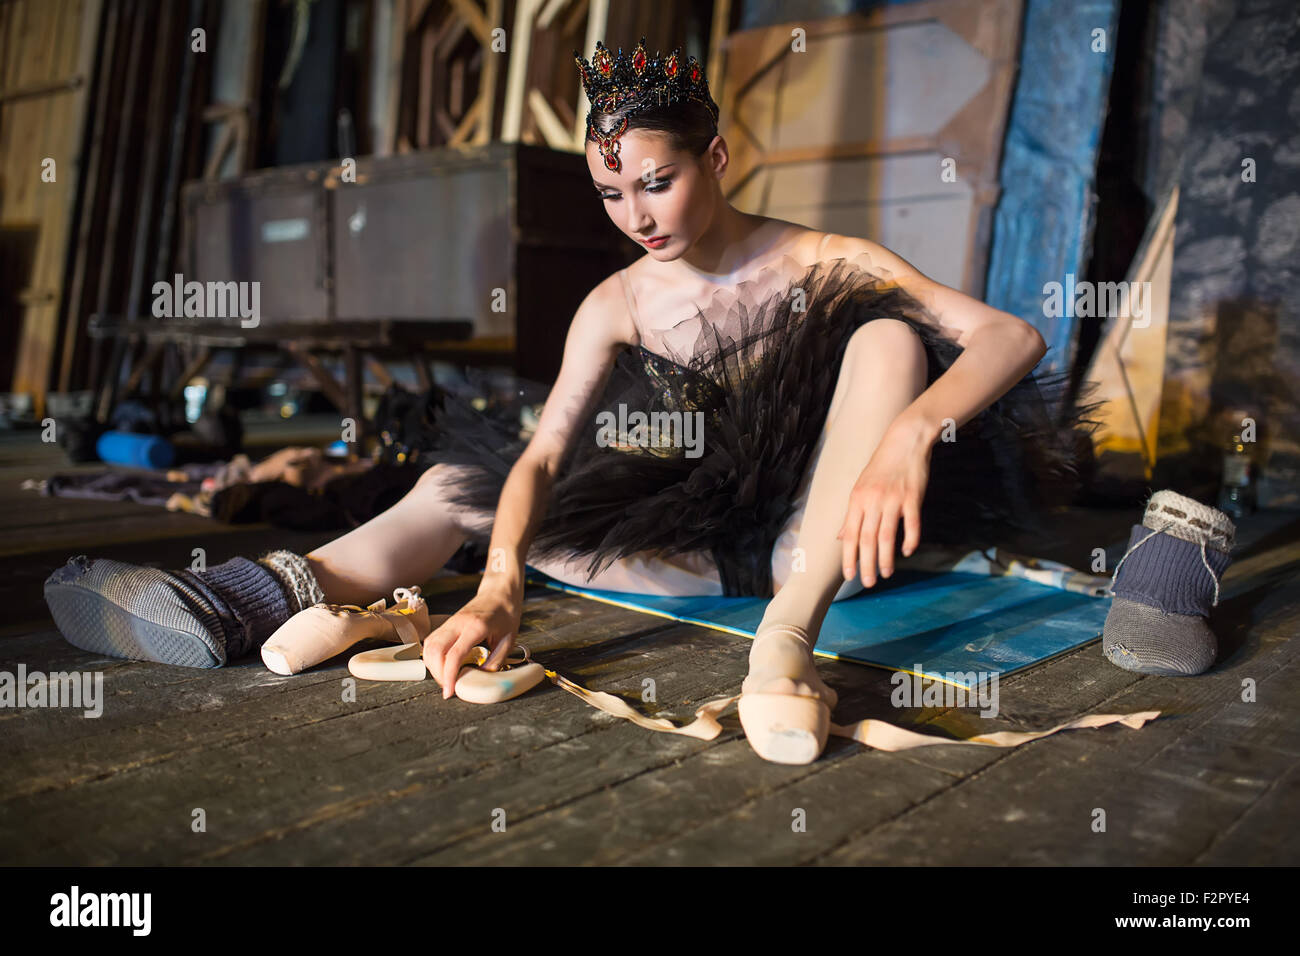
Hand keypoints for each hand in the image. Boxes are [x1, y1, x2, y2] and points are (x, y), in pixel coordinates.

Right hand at [422, 591, 521, 699]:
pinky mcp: (446, 625)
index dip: (449, 676)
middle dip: (437, 674)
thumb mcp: (508, 640)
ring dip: (432, 666)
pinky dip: (431, 657)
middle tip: (448, 687)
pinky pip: (430, 642)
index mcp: (475, 627)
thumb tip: (481, 678)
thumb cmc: (506, 615)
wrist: (499, 594)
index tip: (450, 692)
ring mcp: (449, 623)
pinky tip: (442, 666)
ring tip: (446, 678)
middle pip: (435, 651)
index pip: (454, 655)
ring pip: (429, 646)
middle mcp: (457, 623)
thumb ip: (496, 660)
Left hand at [837, 420, 932, 585]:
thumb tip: (842, 537)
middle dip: (866, 564)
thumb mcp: (861, 488)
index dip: (849, 557)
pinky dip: (909, 540)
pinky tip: (906, 552)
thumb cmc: (882, 466)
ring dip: (885, 558)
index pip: (850, 535)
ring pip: (887, 535)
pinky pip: (911, 524)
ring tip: (885, 574)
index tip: (849, 576)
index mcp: (857, 499)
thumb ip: (853, 514)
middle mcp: (873, 500)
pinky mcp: (913, 497)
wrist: (904, 440)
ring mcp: (894, 499)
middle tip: (867, 583)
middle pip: (867, 539)